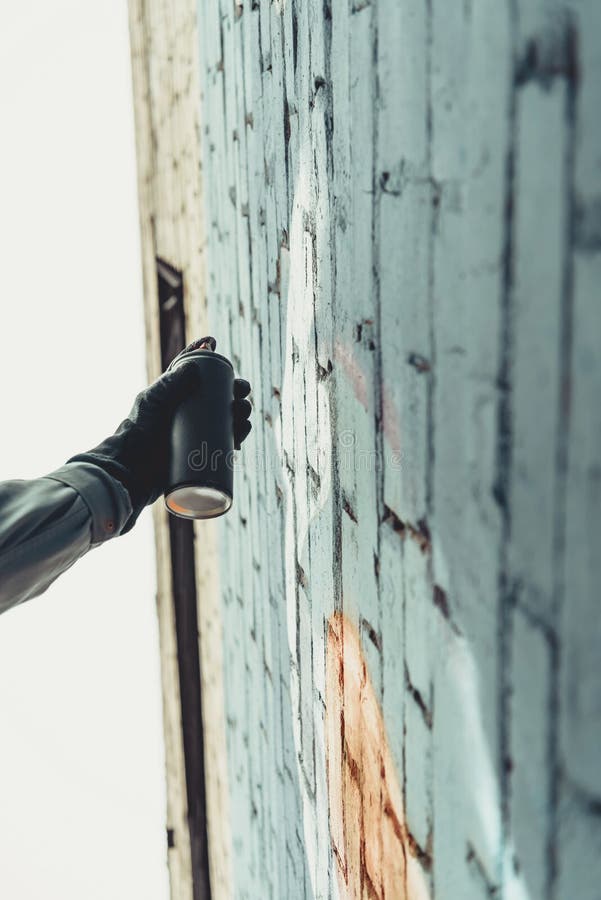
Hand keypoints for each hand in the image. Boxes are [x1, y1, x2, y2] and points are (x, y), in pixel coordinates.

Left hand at [66, 336, 252, 533]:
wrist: (134, 471)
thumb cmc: (136, 434)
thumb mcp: (152, 403)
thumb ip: (170, 384)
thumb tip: (196, 365)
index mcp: (175, 395)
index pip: (194, 371)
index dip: (204, 356)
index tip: (214, 343)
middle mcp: (188, 412)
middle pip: (219, 396)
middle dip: (235, 390)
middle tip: (241, 392)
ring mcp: (196, 433)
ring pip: (227, 419)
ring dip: (241, 413)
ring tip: (243, 415)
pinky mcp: (202, 454)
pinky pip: (225, 443)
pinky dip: (237, 437)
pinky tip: (243, 433)